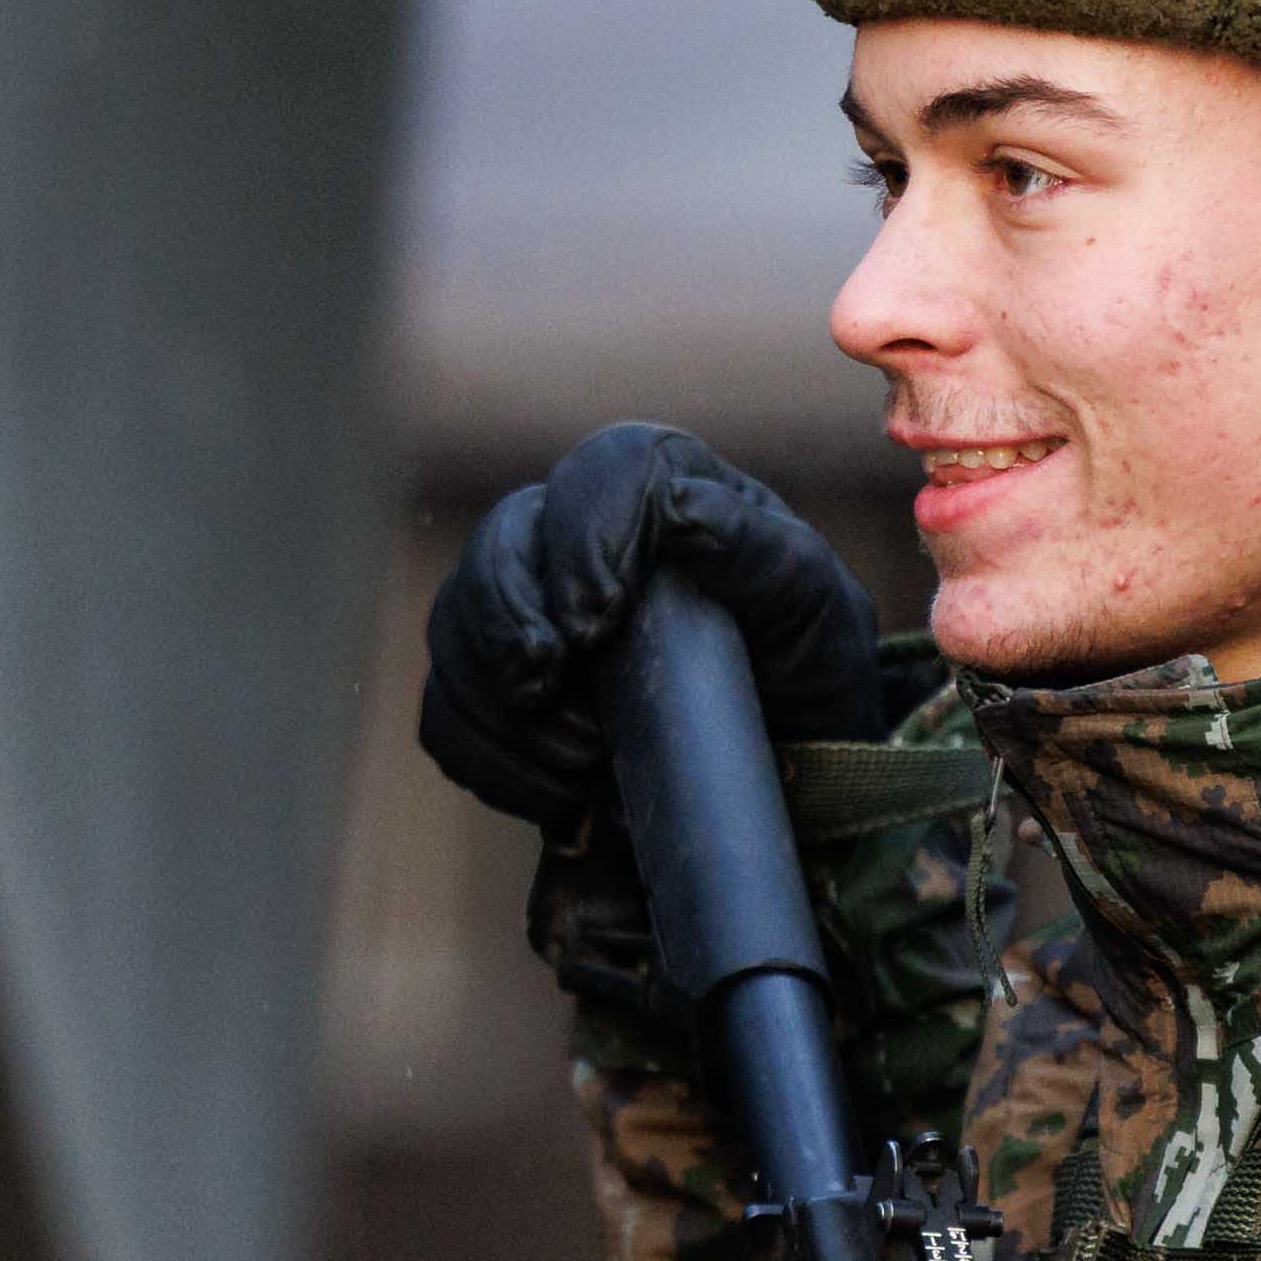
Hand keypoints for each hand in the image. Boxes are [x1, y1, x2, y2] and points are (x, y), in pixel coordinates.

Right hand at [418, 424, 889, 840]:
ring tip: (582, 756)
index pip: (607, 469)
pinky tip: (558, 791)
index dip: (584, 534)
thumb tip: (680, 505)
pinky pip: (445, 711)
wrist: (785, 776)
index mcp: (670, 492)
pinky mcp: (497, 688)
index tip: (596, 618)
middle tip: (545, 681)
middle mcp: (586, 536)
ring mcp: (531, 608)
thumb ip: (762, 552)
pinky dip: (489, 756)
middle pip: (506, 532)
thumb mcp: (815, 612)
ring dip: (498, 696)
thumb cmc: (806, 675)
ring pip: (455, 620)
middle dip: (508, 609)